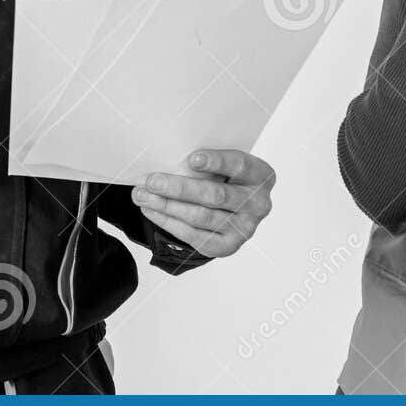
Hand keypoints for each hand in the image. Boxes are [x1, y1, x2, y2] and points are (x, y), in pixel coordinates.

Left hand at [132, 148, 275, 257]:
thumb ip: (208, 163)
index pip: (240, 166)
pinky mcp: (227, 246)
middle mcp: (259, 204)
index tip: (192, 159)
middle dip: (179, 188)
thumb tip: (169, 158)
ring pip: (200, 217)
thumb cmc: (226, 179)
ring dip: (167, 205)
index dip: (217, 162)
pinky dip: (169, 221)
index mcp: (262, 175)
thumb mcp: (226, 166)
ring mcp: (245, 228)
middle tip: (152, 181)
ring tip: (143, 195)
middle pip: (215, 195)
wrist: (233, 210)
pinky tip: (152, 210)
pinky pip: (194, 235)